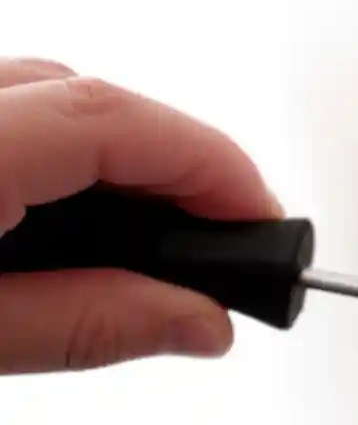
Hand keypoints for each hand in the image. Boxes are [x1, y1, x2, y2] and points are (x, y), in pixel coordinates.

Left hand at [0, 58, 282, 374]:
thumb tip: (199, 322)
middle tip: (226, 240)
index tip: (265, 221)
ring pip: (51, 97)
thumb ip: (83, 327)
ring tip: (155, 239)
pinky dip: (66, 153)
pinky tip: (73, 214)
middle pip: (92, 101)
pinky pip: (15, 109)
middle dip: (177, 165)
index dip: (212, 165)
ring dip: (121, 157)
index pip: (113, 120)